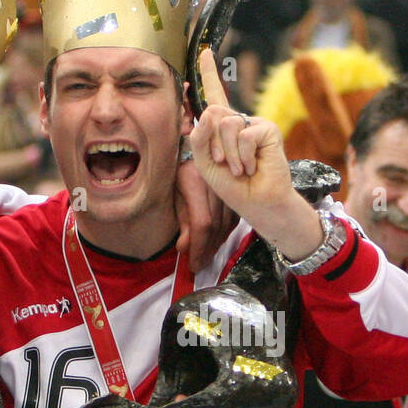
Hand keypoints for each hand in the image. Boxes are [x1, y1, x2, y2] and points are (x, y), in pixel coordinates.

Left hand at [174, 152, 235, 272]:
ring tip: (207, 257)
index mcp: (196, 183)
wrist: (193, 143)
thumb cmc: (177, 167)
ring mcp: (227, 185)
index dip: (199, 247)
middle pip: (217, 226)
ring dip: (217, 244)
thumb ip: (182, 221)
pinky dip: (225, 233)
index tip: (193, 264)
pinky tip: (217, 242)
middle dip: (207, 250)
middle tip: (199, 264)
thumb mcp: (174, 193)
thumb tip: (184, 248)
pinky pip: (233, 216)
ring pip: (228, 223)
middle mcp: (215, 184)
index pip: (202, 224)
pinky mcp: (234, 188)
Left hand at [190, 50, 321, 258]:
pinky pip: (244, 135)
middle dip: (212, 142)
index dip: (209, 73)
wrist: (258, 203)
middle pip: (213, 112)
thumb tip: (210, 111)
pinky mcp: (267, 129)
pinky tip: (252, 167)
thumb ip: (199, 137)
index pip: (213, 96)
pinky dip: (243, 156)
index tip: (205, 51)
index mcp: (221, 128)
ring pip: (226, 124)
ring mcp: (254, 123)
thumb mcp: (204, 162)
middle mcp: (238, 121)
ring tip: (240, 168)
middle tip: (223, 164)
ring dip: (227, 153)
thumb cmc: (232, 186)